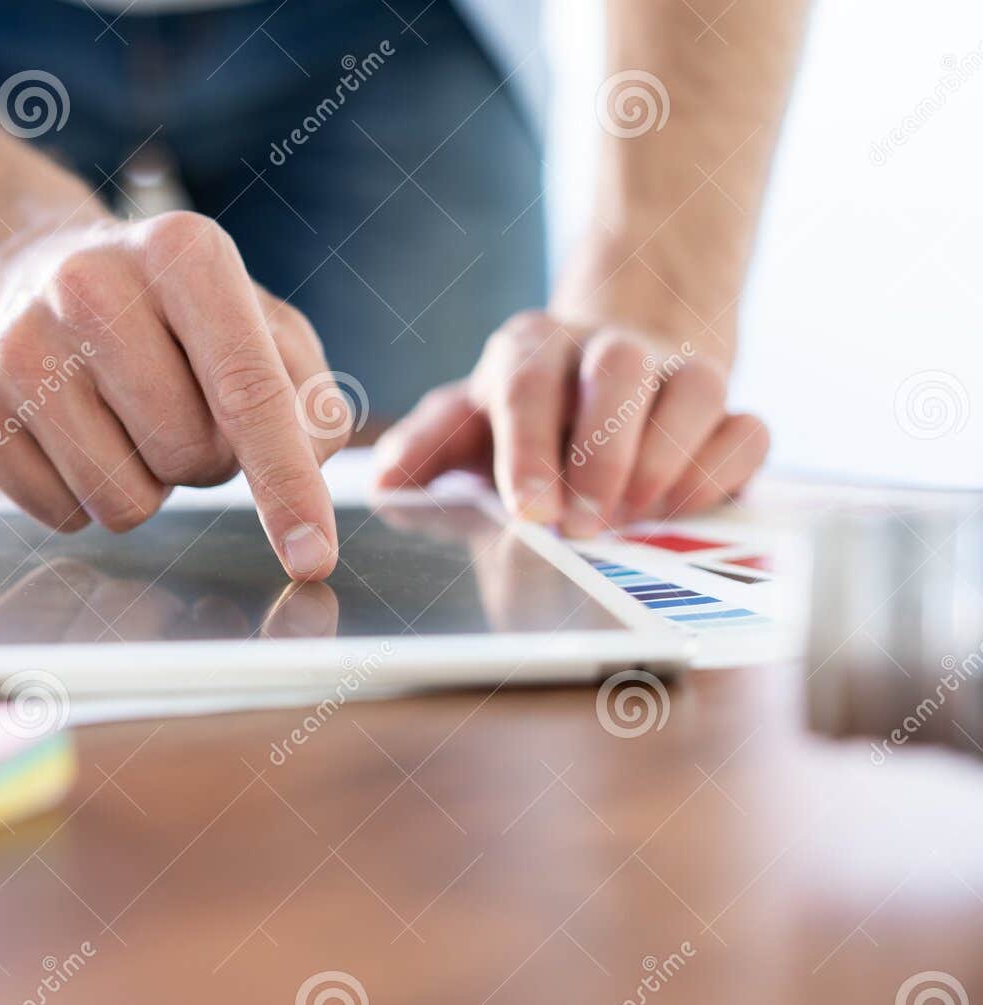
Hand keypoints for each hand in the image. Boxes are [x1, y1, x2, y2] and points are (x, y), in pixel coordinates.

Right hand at [0, 211, 350, 580]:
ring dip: (144, 486)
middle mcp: (88, 286)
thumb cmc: (165, 312)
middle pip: (188, 454)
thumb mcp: (254, 320)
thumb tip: (309, 461)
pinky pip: (63, 518)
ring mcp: (16, 349)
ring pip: (123, 502)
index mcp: (181, 252)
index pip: (247, 389)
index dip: (288, 484)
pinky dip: (85, 499)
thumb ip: (305, 392)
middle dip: (204, 462)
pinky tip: (72, 436)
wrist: (23, 271)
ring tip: (123, 421)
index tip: (313, 557)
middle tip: (178, 413)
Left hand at [372, 312, 768, 535]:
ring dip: (666, 462)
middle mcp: (608, 348)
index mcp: (532, 351)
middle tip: (583, 526)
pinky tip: (680, 512)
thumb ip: (426, 449)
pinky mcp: (730, 408)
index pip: (529, 385)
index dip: (529, 450)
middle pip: (618, 369)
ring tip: (631, 520)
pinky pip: (748, 429)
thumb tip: (386, 482)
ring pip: (696, 387)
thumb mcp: (467, 427)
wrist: (610, 375)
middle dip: (603, 453)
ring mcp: (677, 372)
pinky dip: (720, 473)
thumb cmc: (526, 416)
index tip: (530, 513)